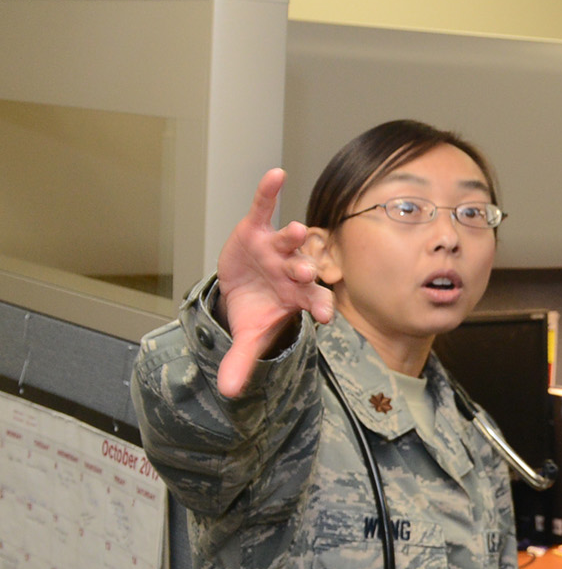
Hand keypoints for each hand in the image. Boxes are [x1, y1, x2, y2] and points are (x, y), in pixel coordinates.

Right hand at [215, 169, 332, 397]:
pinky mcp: (257, 228)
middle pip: (305, 269)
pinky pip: (264, 207)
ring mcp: (277, 248)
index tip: (326, 317)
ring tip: (296, 231)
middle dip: (306, 271)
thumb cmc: (258, 309)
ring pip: (290, 241)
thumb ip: (243, 361)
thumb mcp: (250, 336)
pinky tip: (276, 174)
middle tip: (308, 274)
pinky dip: (269, 192)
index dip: (321, 307)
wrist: (245, 287)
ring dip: (293, 237)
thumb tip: (227, 394)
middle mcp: (293, 270)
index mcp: (299, 296)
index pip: (316, 302)